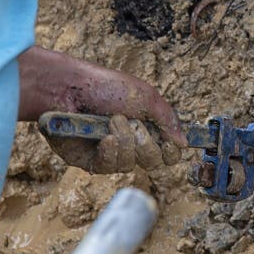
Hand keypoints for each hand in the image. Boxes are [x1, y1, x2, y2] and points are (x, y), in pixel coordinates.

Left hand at [18, 46, 184, 172]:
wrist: (69, 89)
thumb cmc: (106, 87)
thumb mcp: (146, 96)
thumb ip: (168, 119)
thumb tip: (184, 142)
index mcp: (147, 128)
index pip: (168, 152)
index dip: (172, 151)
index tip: (169, 143)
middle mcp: (131, 144)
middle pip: (154, 162)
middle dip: (146, 143)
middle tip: (134, 123)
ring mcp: (111, 153)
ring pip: (131, 165)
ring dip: (125, 140)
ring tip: (111, 121)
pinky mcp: (90, 161)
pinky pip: (109, 167)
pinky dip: (110, 151)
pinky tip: (103, 138)